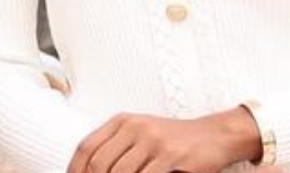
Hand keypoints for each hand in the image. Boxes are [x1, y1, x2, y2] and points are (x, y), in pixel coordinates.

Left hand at [68, 108, 261, 172]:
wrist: (214, 135)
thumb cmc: (174, 140)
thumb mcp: (142, 134)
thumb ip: (117, 148)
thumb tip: (92, 170)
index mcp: (122, 121)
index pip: (86, 146)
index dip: (75, 168)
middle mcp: (133, 127)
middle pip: (99, 162)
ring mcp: (151, 140)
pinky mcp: (169, 156)